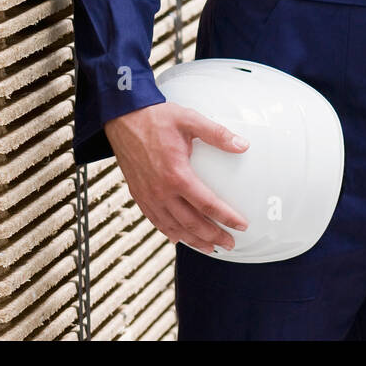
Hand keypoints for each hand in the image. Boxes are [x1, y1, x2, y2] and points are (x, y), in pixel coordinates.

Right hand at [104, 102, 249, 254]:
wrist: (123, 118)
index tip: (241, 225)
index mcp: (177, 175)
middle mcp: (161, 191)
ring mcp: (148, 196)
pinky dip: (170, 232)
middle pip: (192, 223)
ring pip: (174, 228)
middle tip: (230, 243)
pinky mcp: (138, 195)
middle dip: (213, 236)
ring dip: (194, 240)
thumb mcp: (189, 120)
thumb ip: (217, 134)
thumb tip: (242, 144)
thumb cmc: (156, 118)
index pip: (207, 204)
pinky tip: (179, 237)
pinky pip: (156, 221)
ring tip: (210, 247)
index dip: (226, 217)